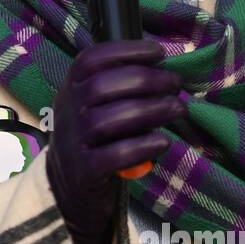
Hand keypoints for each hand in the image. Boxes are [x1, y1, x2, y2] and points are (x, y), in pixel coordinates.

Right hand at [45, 39, 184, 243]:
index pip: (90, 60)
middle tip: (175, 83)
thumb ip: (115, 89)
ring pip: (109, 119)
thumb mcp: (91, 109)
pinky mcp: (84, 172)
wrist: (66, 193)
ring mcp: (73, 142)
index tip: (158, 53)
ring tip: (178, 108)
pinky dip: (142, 146)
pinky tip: (163, 142)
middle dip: (145, 80)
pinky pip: (114, 155)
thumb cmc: (91, 143)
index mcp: (70, 90)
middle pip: (101, 86)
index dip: (125, 50)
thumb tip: (162, 69)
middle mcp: (67, 112)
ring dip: (151, 110)